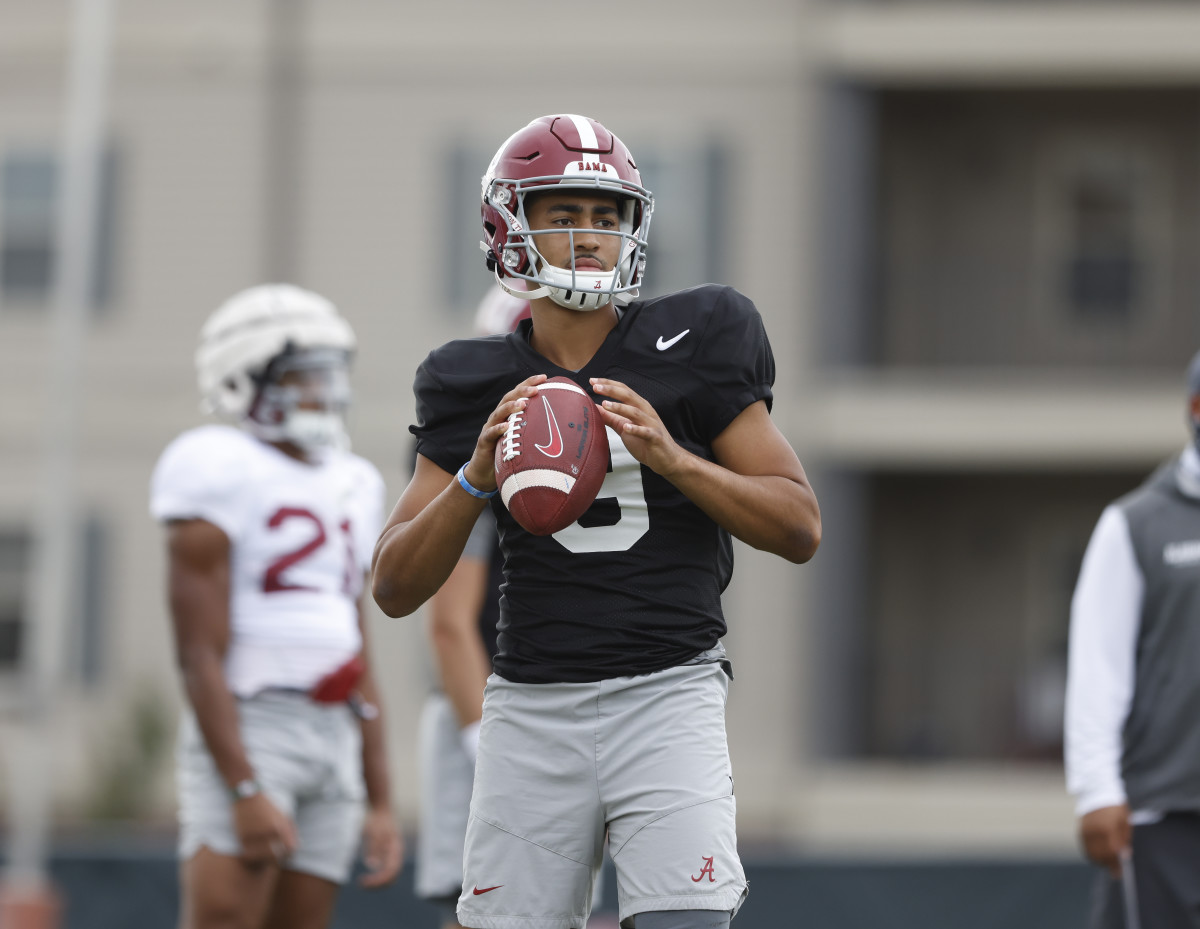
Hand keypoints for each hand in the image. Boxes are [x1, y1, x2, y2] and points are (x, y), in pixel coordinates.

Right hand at [233, 792, 297, 868]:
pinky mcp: (243, 837)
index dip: (291, 854)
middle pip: (277, 857)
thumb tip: (297, 846)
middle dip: (278, 859)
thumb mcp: (284, 814)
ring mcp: (255, 835)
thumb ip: (291, 830)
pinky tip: (255, 856)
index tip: (288, 854)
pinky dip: (253, 858)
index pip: (290, 849)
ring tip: (265, 858)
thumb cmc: (268, 805)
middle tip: (277, 858)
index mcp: (281, 825)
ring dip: (265, 860)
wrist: (247, 795)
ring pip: (262, 858)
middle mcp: (268, 831)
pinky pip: (249, 855)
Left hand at [358, 805, 403, 887]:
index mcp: (395, 849)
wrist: (380, 808)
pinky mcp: (388, 854)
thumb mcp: (372, 832)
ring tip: (363, 882)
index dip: (377, 881)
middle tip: (361, 884)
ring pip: (390, 875)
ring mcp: (393, 854)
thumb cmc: (376, 819)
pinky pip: (386, 870)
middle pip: (392, 877)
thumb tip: (373, 865)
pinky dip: (377, 876)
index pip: (390, 872)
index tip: (362, 882)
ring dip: (377, 882)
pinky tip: (366, 875)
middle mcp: (396, 854)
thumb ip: (374, 847)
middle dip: (378, 884)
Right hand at [463, 375, 547, 491]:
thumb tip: (564, 428)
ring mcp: (490, 428)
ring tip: (522, 404)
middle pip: (508, 398)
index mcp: (509, 414)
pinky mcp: (484, 442)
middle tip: (535, 389)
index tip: (544, 377)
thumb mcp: (523, 439)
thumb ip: (536, 431)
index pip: (519, 394)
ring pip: (499, 413)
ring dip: (510, 407)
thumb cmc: (508, 453)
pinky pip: (490, 434)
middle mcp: (498, 417)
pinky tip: (506, 427)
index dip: (530, 383)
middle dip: (522, 391)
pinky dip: (498, 429)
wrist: (485, 472)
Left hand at [590, 378, 685, 476]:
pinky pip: (645, 432)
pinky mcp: (655, 437)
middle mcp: (645, 412)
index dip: (608, 384)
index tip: (593, 381)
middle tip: (596, 387)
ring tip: (605, 404)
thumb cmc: (646, 442)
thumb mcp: (624, 427)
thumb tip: (594, 408)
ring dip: (619, 407)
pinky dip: (635, 429)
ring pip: (635, 412)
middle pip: (628, 396)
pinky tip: (626, 428)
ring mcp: (651, 424)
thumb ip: (610, 417)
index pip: (623, 390)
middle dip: (611, 390)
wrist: (667, 458)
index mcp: (638, 407)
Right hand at [1079, 804, 1130, 877]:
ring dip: (1099, 861)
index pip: (1112, 853)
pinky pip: (1085, 847)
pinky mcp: (1081, 830)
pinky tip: (1097, 856)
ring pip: (1091, 853)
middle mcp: (1096, 831)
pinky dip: (1091, 854)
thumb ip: (1124, 839)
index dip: (1116, 865)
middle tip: (1114, 871)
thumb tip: (1124, 855)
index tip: (1119, 874)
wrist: (1097, 791)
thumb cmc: (1116, 807)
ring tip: (1106, 863)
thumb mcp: (1125, 821)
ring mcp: (1087, 831)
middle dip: (1108, 865)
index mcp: (1109, 828)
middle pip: (1101, 855)